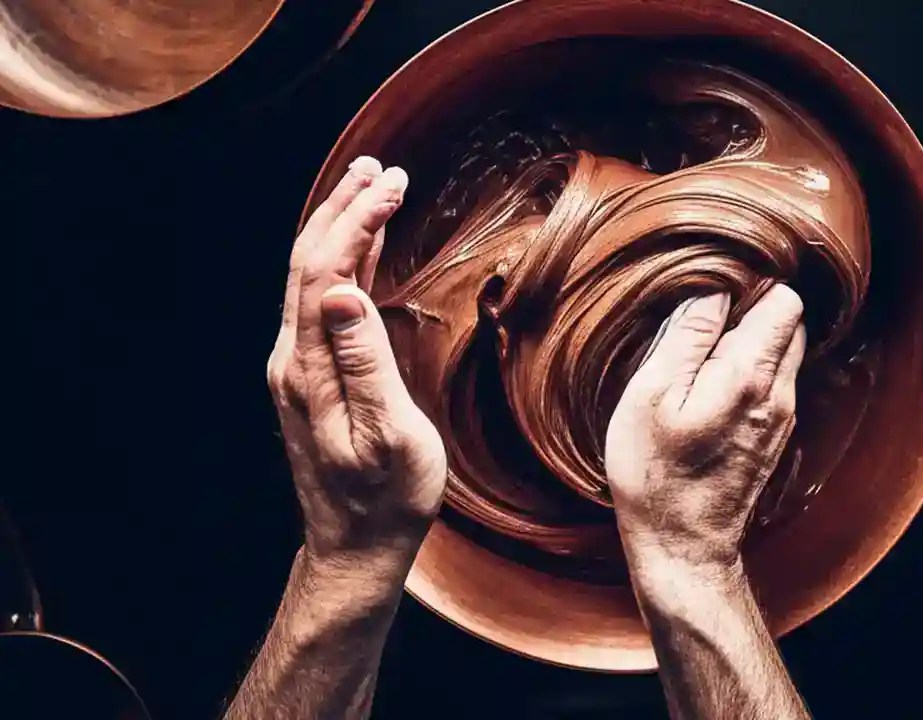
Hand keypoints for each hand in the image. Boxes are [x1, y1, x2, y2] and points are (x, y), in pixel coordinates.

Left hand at [266, 156, 446, 562]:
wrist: (354, 547)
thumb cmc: (385, 499)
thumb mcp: (390, 435)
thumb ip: (364, 363)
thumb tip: (341, 294)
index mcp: (310, 368)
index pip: (324, 270)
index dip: (356, 220)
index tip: (393, 184)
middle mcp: (294, 359)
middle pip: (309, 262)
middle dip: (343, 207)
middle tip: (379, 167)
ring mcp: (300, 367)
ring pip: (312, 278)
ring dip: (340, 228)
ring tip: (370, 186)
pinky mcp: (314, 377)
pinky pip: (321, 303)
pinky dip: (343, 263)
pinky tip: (363, 251)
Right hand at [605, 285, 805, 575]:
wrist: (683, 548)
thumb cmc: (656, 475)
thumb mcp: (650, 397)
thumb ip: (686, 338)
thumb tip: (713, 289)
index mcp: (750, 376)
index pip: (785, 300)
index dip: (751, 287)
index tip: (710, 297)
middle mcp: (779, 394)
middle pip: (789, 322)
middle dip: (751, 312)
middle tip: (698, 330)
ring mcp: (782, 418)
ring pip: (781, 353)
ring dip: (746, 345)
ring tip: (695, 363)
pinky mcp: (773, 436)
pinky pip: (771, 383)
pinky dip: (746, 374)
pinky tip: (703, 393)